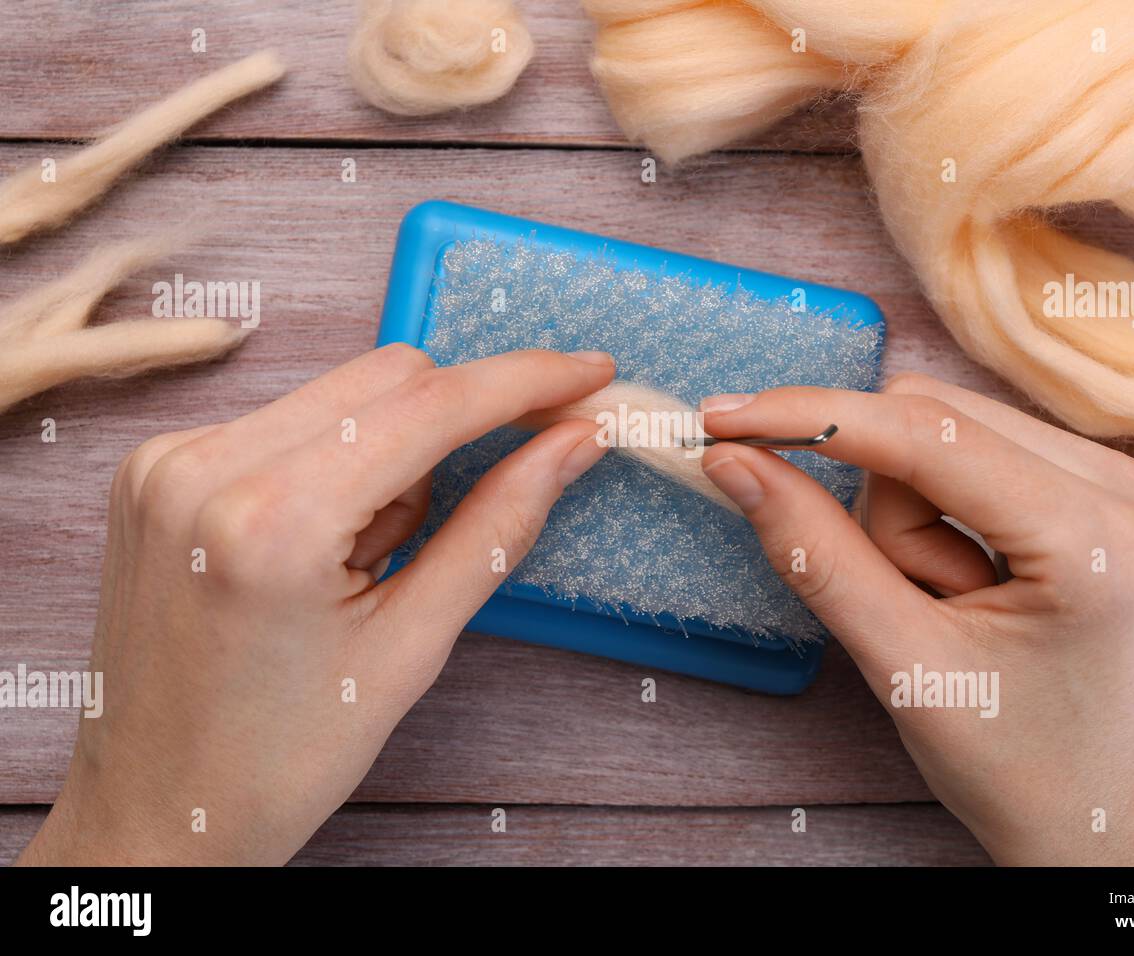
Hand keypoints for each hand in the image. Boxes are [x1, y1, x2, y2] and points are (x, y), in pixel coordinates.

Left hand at [18, 345, 614, 865]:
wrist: (156, 811)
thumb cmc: (277, 758)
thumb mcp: (411, 648)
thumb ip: (498, 526)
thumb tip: (571, 444)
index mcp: (271, 522)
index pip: (431, 405)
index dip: (526, 382)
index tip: (589, 374)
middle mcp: (203, 468)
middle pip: (389, 377)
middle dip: (462, 420)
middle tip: (513, 471)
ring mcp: (169, 461)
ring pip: (342, 394)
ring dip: (396, 451)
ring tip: (376, 557)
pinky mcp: (156, 467)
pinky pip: (288, 421)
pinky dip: (339, 462)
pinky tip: (332, 543)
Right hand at [699, 373, 1133, 865]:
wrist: (1088, 815)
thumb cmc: (1011, 761)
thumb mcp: (902, 664)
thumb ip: (816, 555)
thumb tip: (735, 462)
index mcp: (1092, 538)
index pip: (924, 434)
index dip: (811, 418)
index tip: (720, 418)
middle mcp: (1120, 483)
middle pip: (929, 423)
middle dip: (880, 508)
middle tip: (903, 600)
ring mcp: (1113, 478)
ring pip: (939, 431)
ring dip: (904, 516)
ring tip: (944, 606)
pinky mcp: (1092, 485)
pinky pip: (966, 450)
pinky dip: (931, 511)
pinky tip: (962, 583)